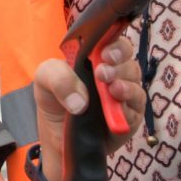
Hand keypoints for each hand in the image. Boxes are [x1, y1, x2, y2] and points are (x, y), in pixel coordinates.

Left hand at [28, 32, 141, 180]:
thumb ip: (58, 78)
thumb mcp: (45, 80)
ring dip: (126, 87)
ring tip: (113, 90)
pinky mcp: (129, 119)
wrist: (58, 136)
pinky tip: (117, 109)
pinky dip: (127, 110)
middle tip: (102, 73)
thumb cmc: (54, 99)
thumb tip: (80, 101)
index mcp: (98, 58)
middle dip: (119, 66)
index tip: (105, 54)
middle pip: (129, 63)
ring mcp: (125, 97)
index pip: (115, 43)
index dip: (115, 46)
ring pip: (136, 86)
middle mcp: (116, 74)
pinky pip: (135, 112)